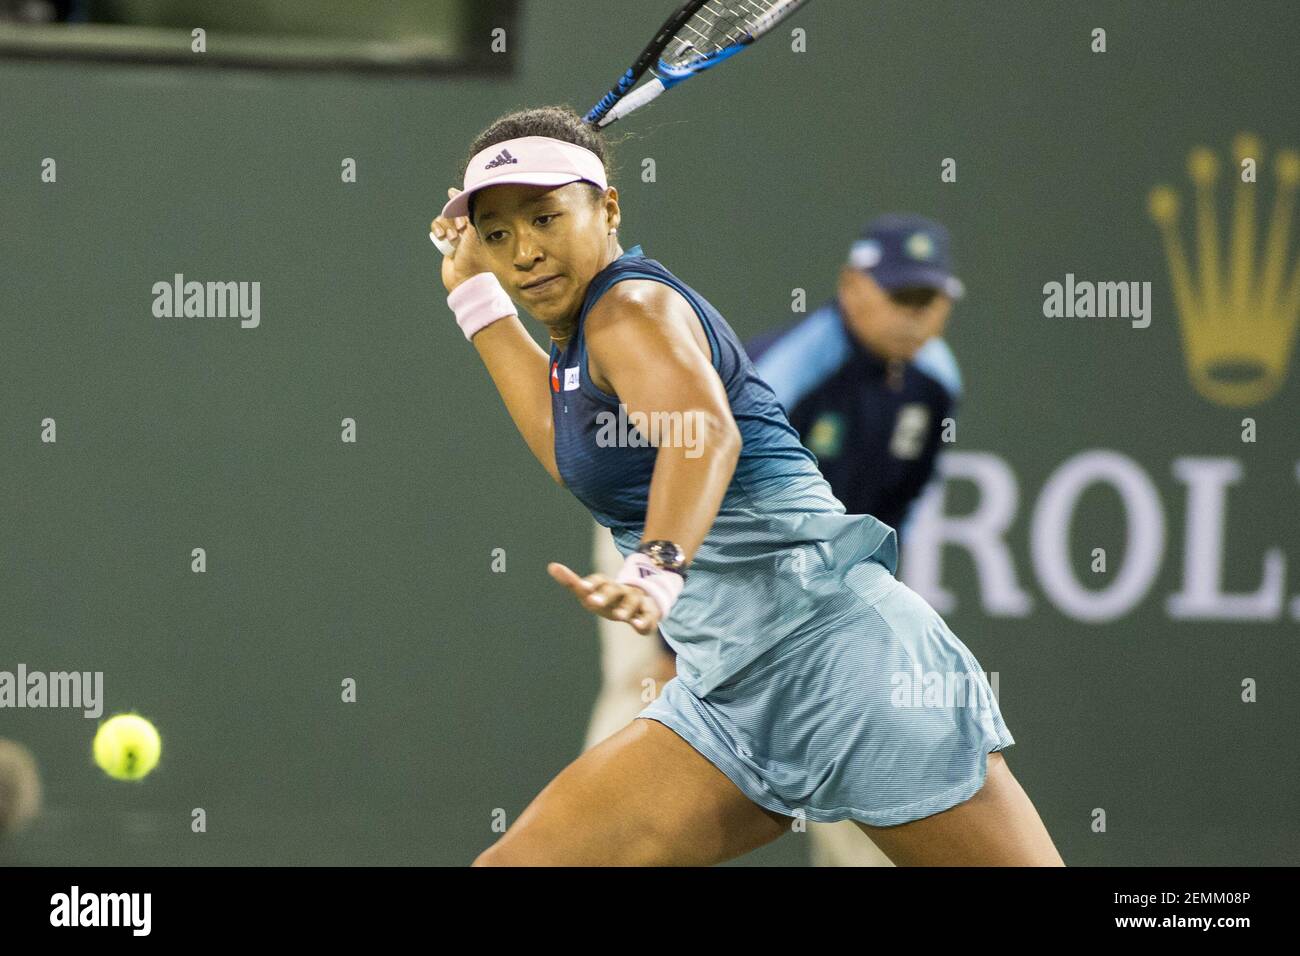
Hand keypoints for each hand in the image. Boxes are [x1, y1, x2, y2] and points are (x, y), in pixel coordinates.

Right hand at [430, 186, 489, 293]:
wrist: (464, 279)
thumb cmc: (474, 257)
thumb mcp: (475, 233)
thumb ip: (470, 214)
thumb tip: (464, 197)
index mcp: (478, 225)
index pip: (467, 205)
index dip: (459, 198)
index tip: (452, 192)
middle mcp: (467, 228)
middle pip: (453, 210)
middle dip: (453, 218)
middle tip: (460, 230)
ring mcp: (456, 235)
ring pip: (444, 219)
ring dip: (446, 226)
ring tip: (453, 240)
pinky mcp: (445, 242)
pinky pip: (437, 228)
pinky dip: (437, 230)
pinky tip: (441, 238)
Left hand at [547, 562, 663, 635]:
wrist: (641, 602)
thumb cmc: (608, 599)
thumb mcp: (590, 592)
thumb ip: (571, 582)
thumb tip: (551, 565)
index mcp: (607, 585)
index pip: (599, 580)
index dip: (591, 583)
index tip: (582, 587)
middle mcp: (622, 590)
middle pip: (614, 590)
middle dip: (605, 595)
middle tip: (593, 602)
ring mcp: (636, 601)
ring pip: (632, 602)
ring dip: (625, 608)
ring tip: (619, 617)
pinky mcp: (648, 613)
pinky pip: (648, 617)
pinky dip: (643, 621)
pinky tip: (637, 626)